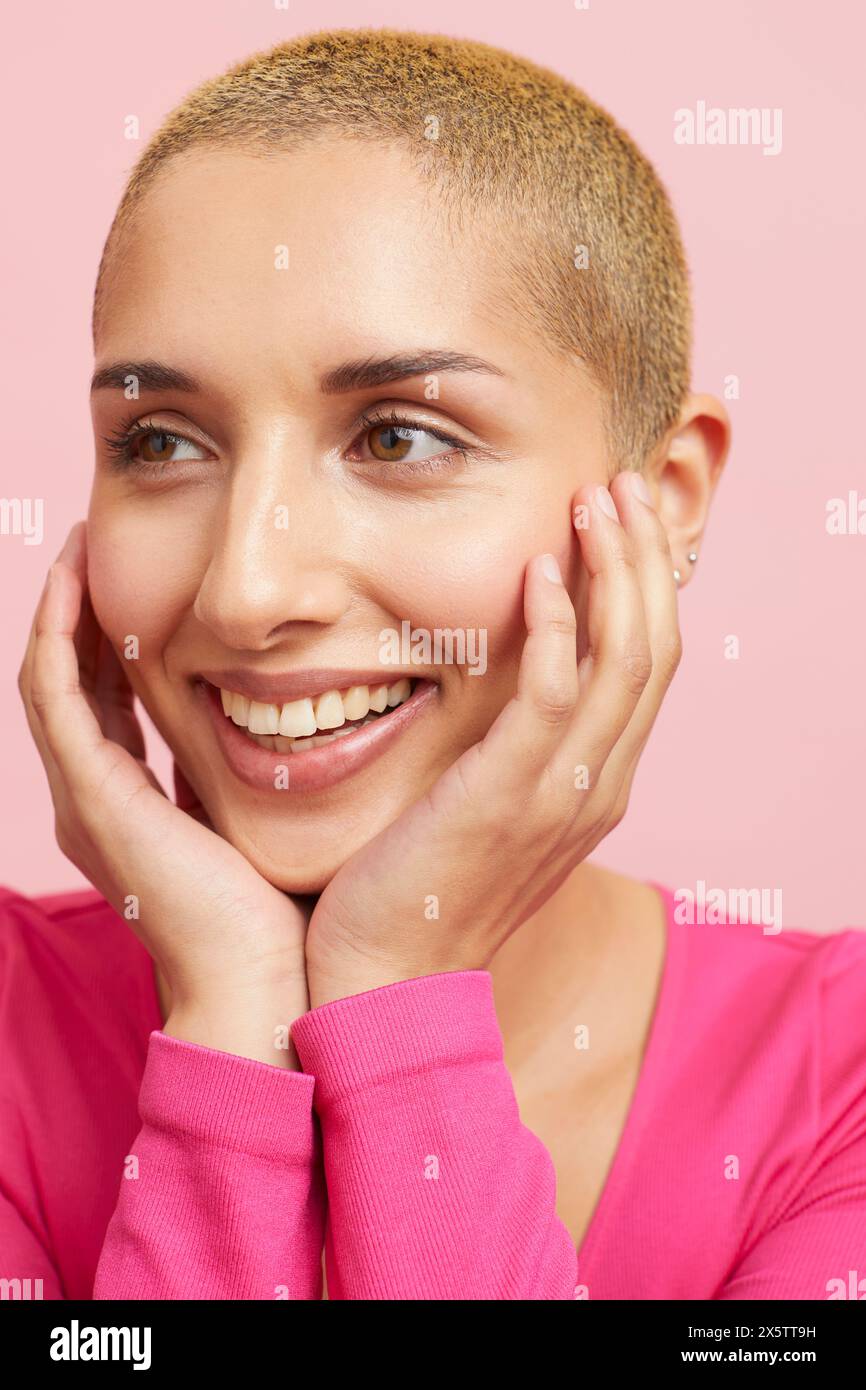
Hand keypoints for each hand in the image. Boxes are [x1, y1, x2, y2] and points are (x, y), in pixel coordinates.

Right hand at [19, 522, 310, 1066]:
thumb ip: (258, 781)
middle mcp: (98, 802)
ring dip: (62, 610)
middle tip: (99, 550)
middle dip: (82, 617)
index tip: (140, 586)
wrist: (267, 993)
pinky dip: (57, 631)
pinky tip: (76, 578)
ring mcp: (87, 799)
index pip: (109, 706)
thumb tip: (301, 729)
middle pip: (73, 686)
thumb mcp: (263, 828)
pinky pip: (54, 691)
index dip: (112, 644)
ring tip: (82, 547)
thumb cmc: (284, 923)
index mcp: (135, 810)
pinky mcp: (94, 796)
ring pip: (52, 679)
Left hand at [305, 472, 681, 1005]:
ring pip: (622, 659)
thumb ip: (507, 747)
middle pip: (653, 649)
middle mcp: (598, 785)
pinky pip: (554, 693)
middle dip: (644, 558)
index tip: (620, 520)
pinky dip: (556, 625)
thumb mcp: (482, 808)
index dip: (642, 586)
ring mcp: (563, 792)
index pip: (645, 667)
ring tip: (596, 499)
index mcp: (595, 785)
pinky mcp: (510, 796)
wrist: (388, 980)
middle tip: (623, 484)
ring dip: (614, 570)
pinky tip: (538, 570)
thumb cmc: (419, 889)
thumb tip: (491, 682)